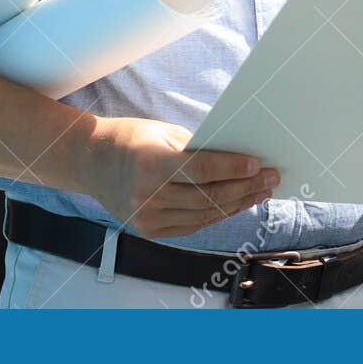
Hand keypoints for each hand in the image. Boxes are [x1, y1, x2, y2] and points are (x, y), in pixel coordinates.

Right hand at [82, 117, 279, 238]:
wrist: (91, 162)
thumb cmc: (132, 139)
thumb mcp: (163, 133)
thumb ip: (197, 148)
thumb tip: (239, 158)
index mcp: (150, 164)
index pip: (202, 170)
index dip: (234, 168)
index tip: (259, 164)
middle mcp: (147, 196)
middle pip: (208, 196)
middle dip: (246, 187)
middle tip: (271, 178)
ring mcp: (147, 218)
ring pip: (205, 215)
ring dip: (239, 203)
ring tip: (262, 191)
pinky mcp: (150, 230)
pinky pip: (193, 225)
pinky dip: (219, 215)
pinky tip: (238, 203)